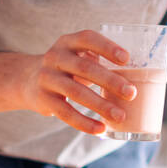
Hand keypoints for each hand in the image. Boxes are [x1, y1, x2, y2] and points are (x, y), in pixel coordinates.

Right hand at [21, 30, 137, 134]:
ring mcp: (47, 78)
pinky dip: (84, 122)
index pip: (88, 39)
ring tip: (120, 116)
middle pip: (84, 68)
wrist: (27, 79)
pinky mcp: (44, 100)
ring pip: (76, 92)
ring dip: (101, 105)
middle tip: (131, 93)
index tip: (126, 58)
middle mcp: (55, 57)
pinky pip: (66, 113)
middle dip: (110, 81)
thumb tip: (139, 78)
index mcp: (68, 42)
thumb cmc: (67, 68)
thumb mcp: (77, 56)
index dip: (107, 47)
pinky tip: (101, 129)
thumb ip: (99, 62)